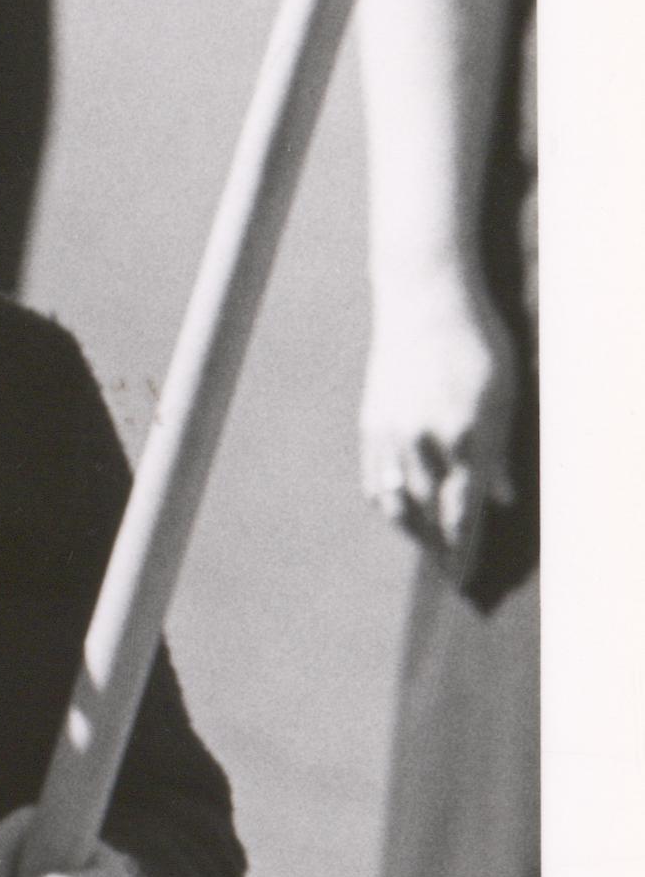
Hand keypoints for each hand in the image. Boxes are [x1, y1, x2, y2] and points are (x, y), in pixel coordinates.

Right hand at [360, 271, 514, 584]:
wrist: (424, 299)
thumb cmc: (476, 342)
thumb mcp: (505, 395)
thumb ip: (502, 452)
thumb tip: (503, 500)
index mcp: (465, 436)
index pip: (463, 512)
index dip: (465, 549)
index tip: (467, 577)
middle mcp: (425, 443)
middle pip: (427, 516)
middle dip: (439, 548)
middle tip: (449, 570)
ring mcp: (392, 435)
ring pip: (394, 503)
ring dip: (411, 531)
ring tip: (426, 545)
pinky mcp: (371, 424)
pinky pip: (374, 479)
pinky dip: (386, 503)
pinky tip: (399, 510)